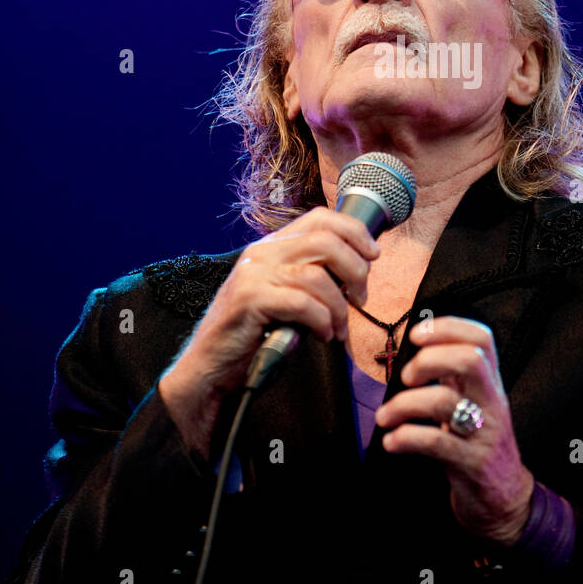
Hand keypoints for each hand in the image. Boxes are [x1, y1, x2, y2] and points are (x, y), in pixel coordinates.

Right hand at [159, 207, 379, 456]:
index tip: (373, 255)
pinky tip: (321, 335)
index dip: (354, 232)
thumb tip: (356, 272)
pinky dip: (322, 321)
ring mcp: (254, 274)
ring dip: (339, 307)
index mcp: (272, 246)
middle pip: (326, 241)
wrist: (210, 365)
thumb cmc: (252, 334)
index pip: (320, 217)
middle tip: (360, 298)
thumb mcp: (285, 296)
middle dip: (356, 270)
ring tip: (338, 329)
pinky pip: (303, 304)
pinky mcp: (250, 300)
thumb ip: (311, 277)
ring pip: (318, 276)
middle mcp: (261, 252)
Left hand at [374, 315, 534, 544]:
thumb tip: (413, 352)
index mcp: (490, 382)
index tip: (417, 334)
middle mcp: (491, 401)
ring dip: (404, 404)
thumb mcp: (473, 403)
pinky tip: (391, 441)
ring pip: (446, 402)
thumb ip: (452, 377)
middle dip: (429, 360)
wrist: (506, 500)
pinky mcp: (472, 463)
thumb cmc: (478, 444)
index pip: (481, 338)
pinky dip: (406, 438)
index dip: (448, 327)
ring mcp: (484, 432)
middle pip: (470, 360)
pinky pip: (437, 444)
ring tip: (385, 416)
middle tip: (406, 377)